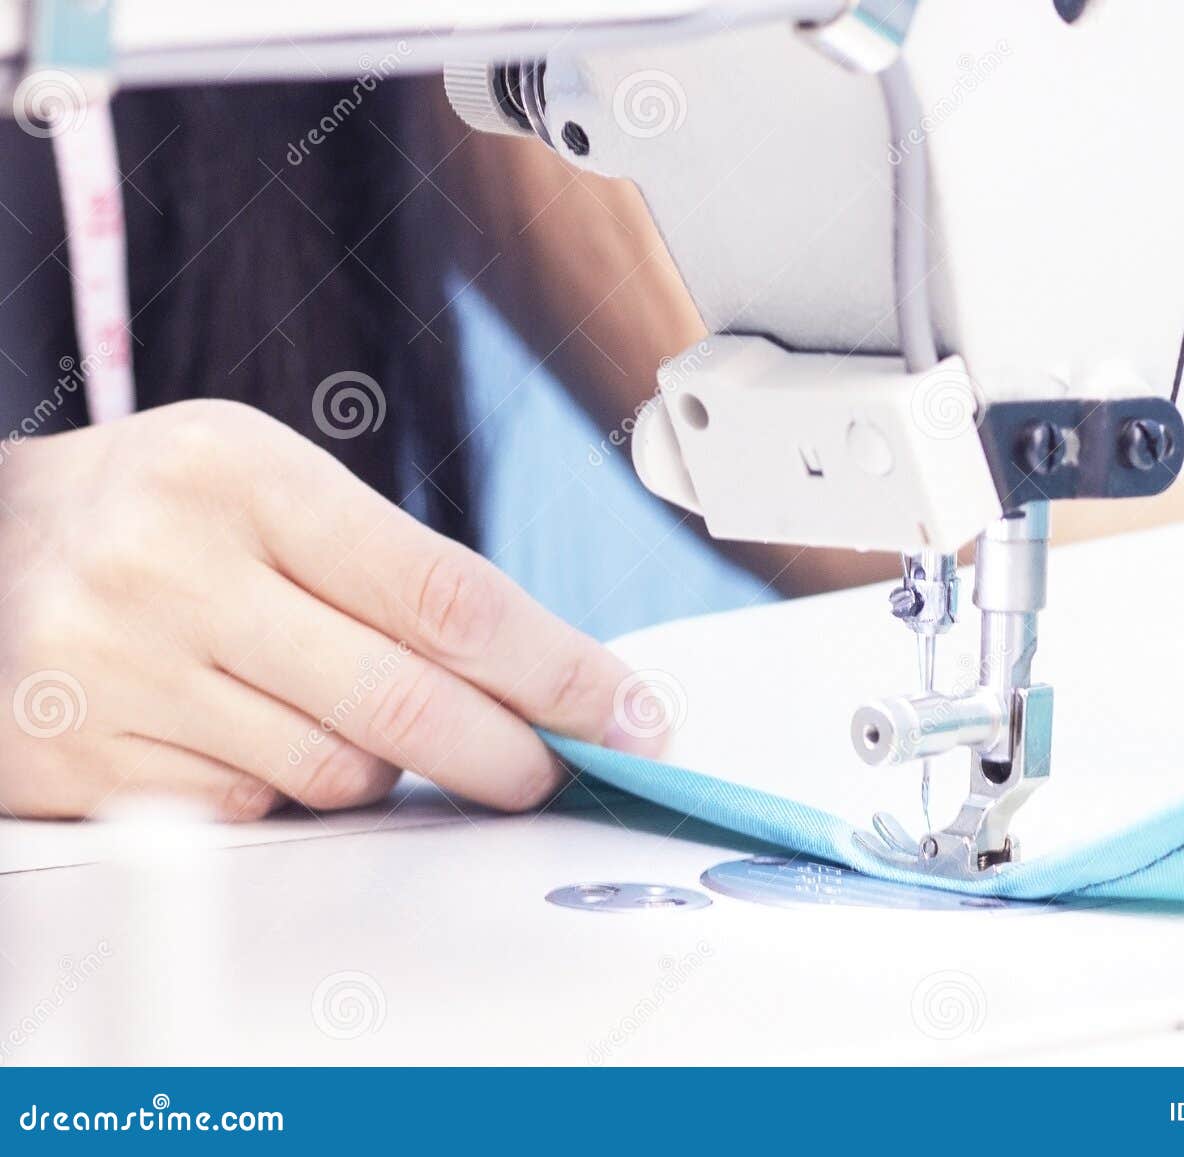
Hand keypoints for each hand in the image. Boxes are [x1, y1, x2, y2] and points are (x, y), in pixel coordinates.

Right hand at [0, 399, 661, 819]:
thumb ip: (393, 572)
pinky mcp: (86, 760)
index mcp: (247, 476)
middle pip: (406, 702)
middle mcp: (175, 568)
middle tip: (551, 769)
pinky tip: (256, 734)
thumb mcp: (270, 487)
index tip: (629, 714)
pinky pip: (250, 809)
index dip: (559, 669)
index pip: (447, 596)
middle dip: (508, 753)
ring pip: (334, 771)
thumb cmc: (159, 511)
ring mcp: (121, 670)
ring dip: (385, 768)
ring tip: (355, 715)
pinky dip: (287, 789)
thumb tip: (537, 676)